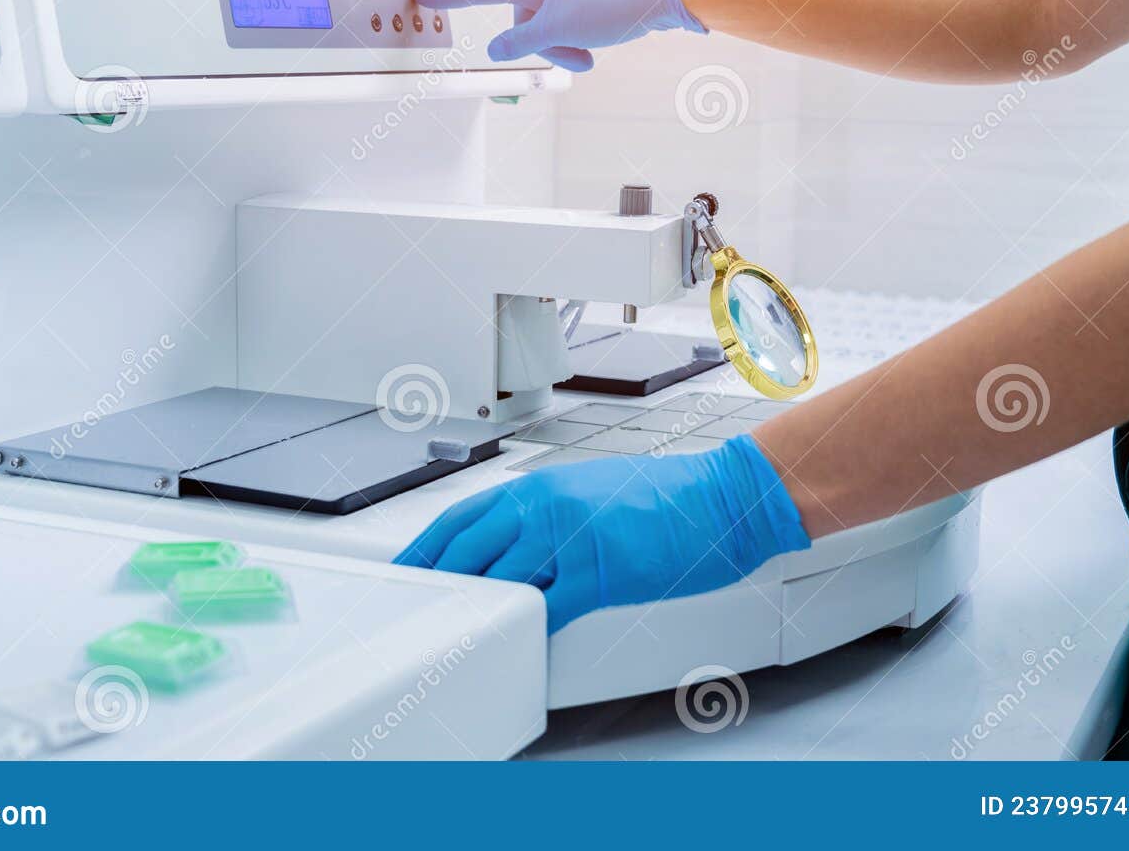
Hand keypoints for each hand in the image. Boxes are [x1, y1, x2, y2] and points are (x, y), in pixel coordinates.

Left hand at [393, 435, 808, 631]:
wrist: (721, 497)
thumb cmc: (664, 498)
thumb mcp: (587, 492)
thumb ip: (543, 516)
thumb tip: (508, 546)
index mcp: (540, 487)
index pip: (459, 518)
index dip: (424, 550)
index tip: (406, 570)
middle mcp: (546, 508)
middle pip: (466, 552)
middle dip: (438, 585)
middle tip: (421, 611)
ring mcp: (570, 540)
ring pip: (498, 581)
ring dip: (478, 609)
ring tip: (460, 634)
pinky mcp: (600, 575)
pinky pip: (547, 609)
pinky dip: (529, 628)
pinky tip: (521, 641)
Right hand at [412, 0, 705, 72]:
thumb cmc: (611, 2)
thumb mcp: (557, 29)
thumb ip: (520, 42)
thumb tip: (494, 49)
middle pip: (521, 24)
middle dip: (542, 46)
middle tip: (573, 51)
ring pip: (546, 31)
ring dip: (563, 49)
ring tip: (588, 52)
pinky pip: (567, 28)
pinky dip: (577, 42)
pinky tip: (596, 46)